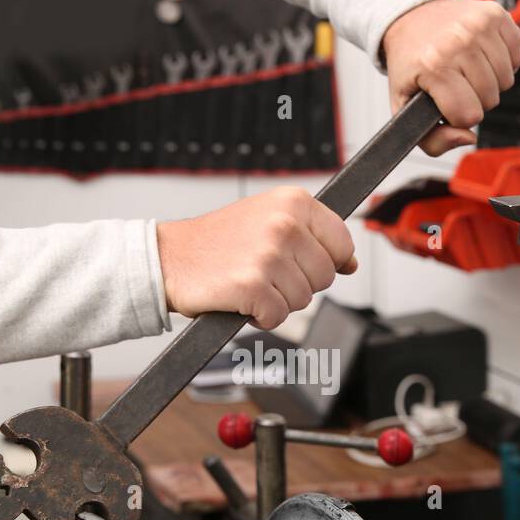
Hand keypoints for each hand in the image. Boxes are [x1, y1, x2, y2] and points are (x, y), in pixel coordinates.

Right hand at [157, 187, 355, 329]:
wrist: (168, 258)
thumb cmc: (217, 243)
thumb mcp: (268, 220)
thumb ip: (313, 237)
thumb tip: (351, 264)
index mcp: (292, 202)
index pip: (341, 242)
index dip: (327, 262)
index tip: (302, 265)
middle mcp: (284, 224)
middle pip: (324, 277)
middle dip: (298, 285)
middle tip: (265, 274)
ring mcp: (269, 255)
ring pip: (303, 300)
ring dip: (278, 302)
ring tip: (250, 284)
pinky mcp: (252, 285)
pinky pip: (278, 317)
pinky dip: (261, 317)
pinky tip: (241, 300)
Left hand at [383, 0, 519, 155]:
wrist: (410, 17)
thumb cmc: (410, 64)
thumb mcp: (404, 108)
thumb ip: (433, 140)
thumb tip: (468, 138)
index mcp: (433, 66)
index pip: (469, 115)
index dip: (458, 117)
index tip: (446, 103)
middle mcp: (458, 42)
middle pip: (490, 99)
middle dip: (474, 99)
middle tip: (455, 84)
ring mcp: (479, 25)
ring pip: (506, 80)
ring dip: (490, 82)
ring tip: (467, 70)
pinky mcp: (495, 14)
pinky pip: (517, 56)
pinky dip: (503, 62)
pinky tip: (481, 56)